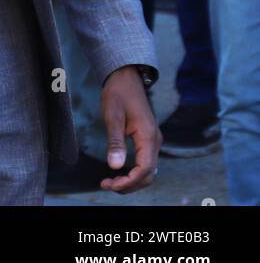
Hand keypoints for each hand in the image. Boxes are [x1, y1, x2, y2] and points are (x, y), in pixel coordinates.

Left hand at [99, 65, 159, 192]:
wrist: (125, 77)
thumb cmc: (117, 94)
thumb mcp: (112, 116)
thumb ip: (115, 141)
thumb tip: (114, 166)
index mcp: (148, 136)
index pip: (145, 169)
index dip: (129, 181)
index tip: (110, 184)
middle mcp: (155, 141)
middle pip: (149, 174)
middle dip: (129, 184)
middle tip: (106, 185)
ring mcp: (153, 140)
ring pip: (148, 170)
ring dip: (132, 180)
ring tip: (111, 182)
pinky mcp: (148, 138)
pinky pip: (146, 162)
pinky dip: (135, 172)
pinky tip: (119, 172)